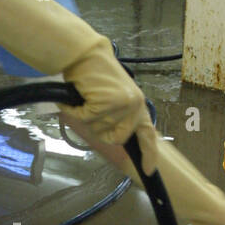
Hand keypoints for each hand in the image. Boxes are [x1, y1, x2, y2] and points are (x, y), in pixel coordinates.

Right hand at [61, 43, 157, 174]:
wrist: (84, 54)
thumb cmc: (94, 75)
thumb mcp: (113, 98)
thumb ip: (119, 117)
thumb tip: (116, 138)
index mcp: (138, 104)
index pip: (148, 134)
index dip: (149, 153)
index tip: (149, 170)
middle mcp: (135, 105)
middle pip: (116, 138)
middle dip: (100, 129)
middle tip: (91, 110)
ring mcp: (122, 104)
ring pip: (99, 129)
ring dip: (85, 116)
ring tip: (85, 97)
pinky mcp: (107, 102)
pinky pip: (86, 119)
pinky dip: (76, 110)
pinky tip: (78, 96)